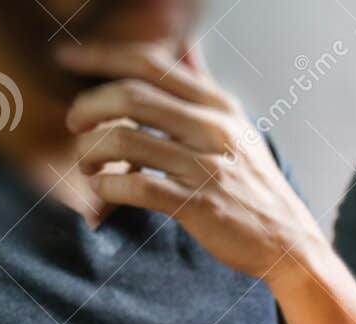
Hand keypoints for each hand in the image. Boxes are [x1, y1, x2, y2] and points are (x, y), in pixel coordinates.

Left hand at [60, 40, 324, 284]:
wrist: (289, 243)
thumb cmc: (255, 187)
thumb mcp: (238, 130)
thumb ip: (203, 91)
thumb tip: (184, 47)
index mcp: (219, 107)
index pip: (150, 65)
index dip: (100, 57)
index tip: (66, 60)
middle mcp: (213, 130)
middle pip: (130, 97)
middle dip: (88, 107)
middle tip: (74, 123)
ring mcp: (207, 167)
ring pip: (125, 141)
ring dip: (90, 150)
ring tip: (86, 163)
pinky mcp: (198, 205)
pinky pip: (135, 187)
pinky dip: (107, 188)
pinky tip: (103, 191)